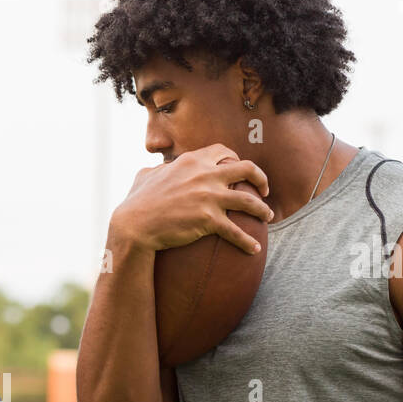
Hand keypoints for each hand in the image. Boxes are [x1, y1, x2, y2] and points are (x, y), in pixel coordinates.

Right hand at [110, 144, 270, 254]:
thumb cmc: (137, 202)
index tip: (239, 171)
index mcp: (192, 161)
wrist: (134, 225)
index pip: (223, 152)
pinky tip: (254, 249)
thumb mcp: (146, 176)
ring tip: (268, 217)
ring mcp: (209, 197)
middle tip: (265, 190)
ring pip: (249, 200)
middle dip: (261, 178)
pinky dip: (247, 241)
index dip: (235, 158)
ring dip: (262, 209)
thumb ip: (158, 169)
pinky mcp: (208, 220)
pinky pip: (236, 231)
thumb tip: (158, 169)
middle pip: (247, 169)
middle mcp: (205, 175)